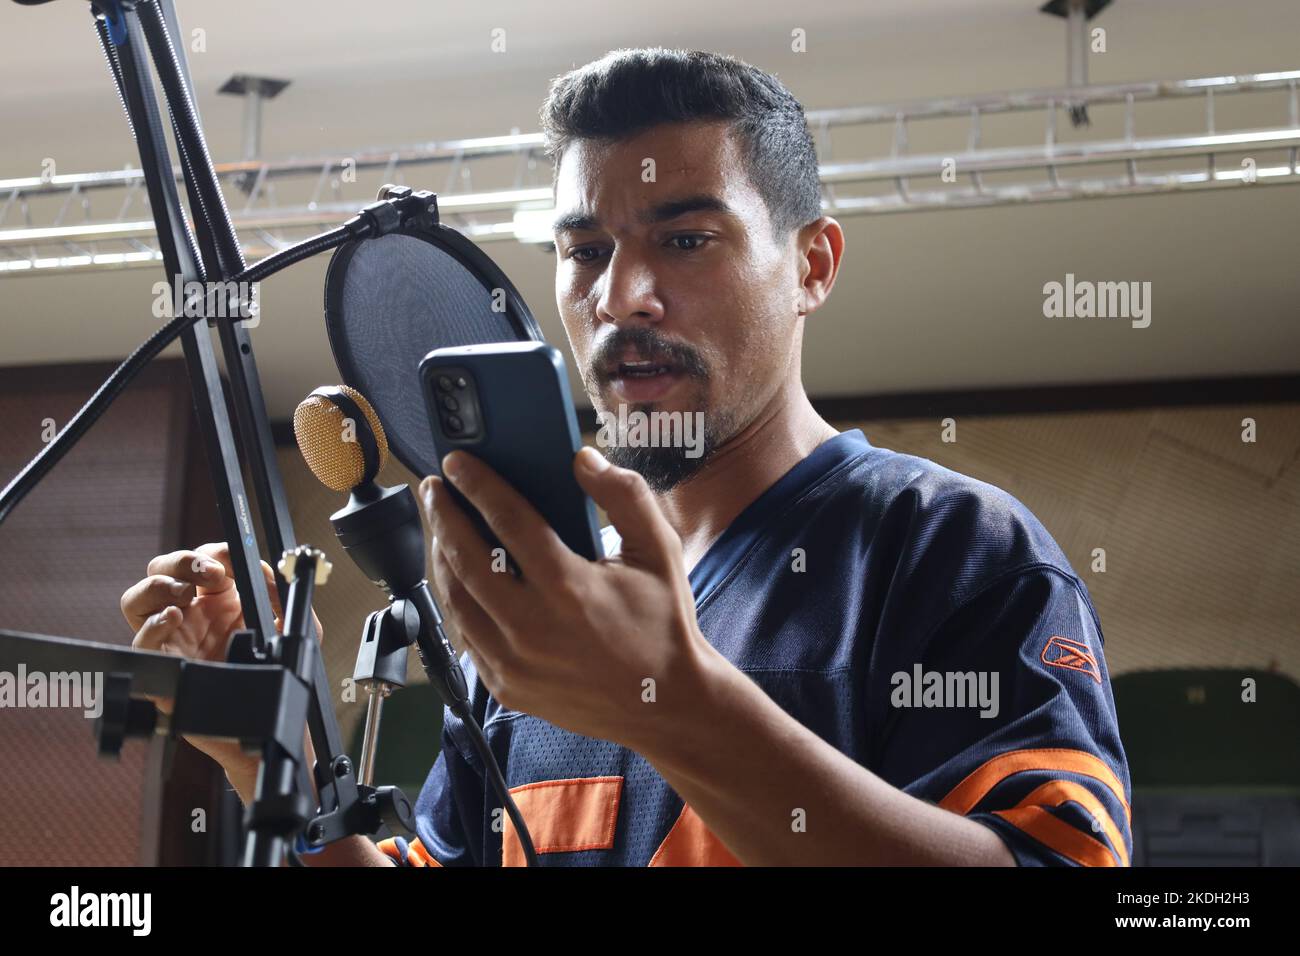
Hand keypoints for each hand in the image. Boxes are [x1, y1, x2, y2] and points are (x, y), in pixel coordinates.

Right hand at [120, 541, 322, 777]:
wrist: (274, 718)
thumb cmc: (279, 671)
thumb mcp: (293, 626)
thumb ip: (279, 593)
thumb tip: (260, 567)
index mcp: (219, 599)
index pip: (200, 560)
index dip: (211, 553)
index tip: (231, 562)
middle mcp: (191, 615)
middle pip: (161, 571)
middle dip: (180, 562)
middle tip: (209, 574)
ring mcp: (174, 640)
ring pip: (136, 601)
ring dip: (157, 588)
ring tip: (184, 594)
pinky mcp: (166, 669)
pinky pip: (141, 645)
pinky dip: (151, 626)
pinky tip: (173, 618)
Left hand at [421, 447, 711, 749]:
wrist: (665, 706)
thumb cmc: (661, 624)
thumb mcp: (658, 551)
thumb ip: (625, 496)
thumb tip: (583, 459)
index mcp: (568, 587)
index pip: (506, 521)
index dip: (477, 485)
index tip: (457, 463)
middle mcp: (532, 626)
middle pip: (465, 558)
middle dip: (443, 515)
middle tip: (434, 489)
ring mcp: (513, 662)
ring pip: (455, 599)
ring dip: (440, 557)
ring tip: (441, 528)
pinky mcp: (506, 686)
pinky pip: (465, 635)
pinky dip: (457, 601)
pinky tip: (459, 578)